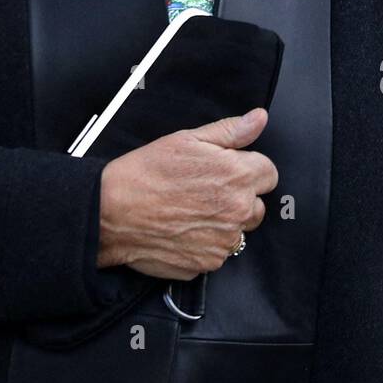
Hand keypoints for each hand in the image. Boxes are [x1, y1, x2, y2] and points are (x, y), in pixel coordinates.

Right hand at [96, 108, 277, 279]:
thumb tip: (258, 119)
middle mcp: (236, 211)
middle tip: (204, 190)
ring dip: (223, 223)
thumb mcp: (188, 139)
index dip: (249, 169)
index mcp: (237, 176)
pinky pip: (217, 253)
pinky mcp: (208, 264)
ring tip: (190, 210)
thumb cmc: (146, 173)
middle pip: (256, 205)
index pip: (269, 174)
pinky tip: (182, 229)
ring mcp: (223, 242)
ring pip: (237, 231)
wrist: (113, 212)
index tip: (229, 170)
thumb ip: (230, 131)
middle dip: (238, 197)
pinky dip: (205, 244)